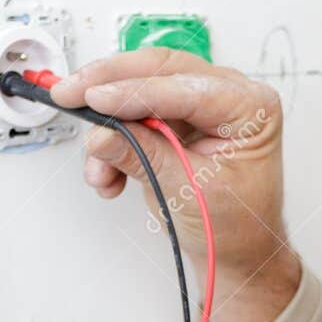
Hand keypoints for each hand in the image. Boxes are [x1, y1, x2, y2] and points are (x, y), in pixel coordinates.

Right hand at [51, 49, 289, 278]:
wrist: (237, 250)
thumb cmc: (236, 223)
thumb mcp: (189, 192)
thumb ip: (144, 157)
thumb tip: (102, 134)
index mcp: (250, 107)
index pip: (183, 87)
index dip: (134, 92)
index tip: (95, 99)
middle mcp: (227, 95)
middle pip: (158, 71)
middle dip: (109, 85)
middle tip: (70, 94)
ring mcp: (199, 106)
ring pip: (139, 91)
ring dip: (109, 126)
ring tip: (99, 170)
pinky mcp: (176, 120)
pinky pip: (134, 117)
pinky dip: (114, 142)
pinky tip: (108, 175)